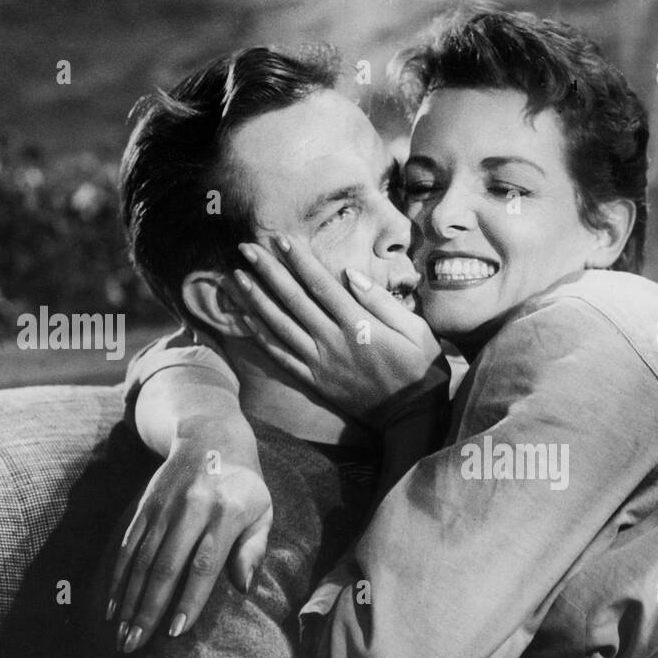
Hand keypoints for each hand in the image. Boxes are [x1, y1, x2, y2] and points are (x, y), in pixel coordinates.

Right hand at [107, 415, 271, 652]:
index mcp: (226, 512)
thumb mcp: (263, 511)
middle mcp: (190, 509)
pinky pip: (127, 547)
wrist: (209, 436)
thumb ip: (254, 549)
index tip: (175, 631)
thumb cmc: (244, 485)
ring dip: (128, 600)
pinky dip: (117, 578)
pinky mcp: (143, 506)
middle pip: (165, 567)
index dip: (188, 599)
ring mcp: (163, 507)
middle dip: (148, 609)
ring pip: (140, 560)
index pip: (204, 564)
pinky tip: (111, 606)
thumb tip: (243, 587)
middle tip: (134, 645)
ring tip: (121, 635)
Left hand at [233, 234, 449, 429]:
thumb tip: (351, 273)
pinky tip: (245, 318)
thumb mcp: (416, 330)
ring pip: (280, 325)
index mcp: (358, 324)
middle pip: (293, 299)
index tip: (280, 238)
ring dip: (256, 299)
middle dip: (268, 271)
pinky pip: (281, 356)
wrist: (411, 418)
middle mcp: (333, 341)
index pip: (321, 284)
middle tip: (246, 247)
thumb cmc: (421, 370)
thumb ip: (382, 301)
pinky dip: (262, 337)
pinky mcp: (315, 381)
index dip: (299, 260)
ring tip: (236, 277)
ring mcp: (321, 362)